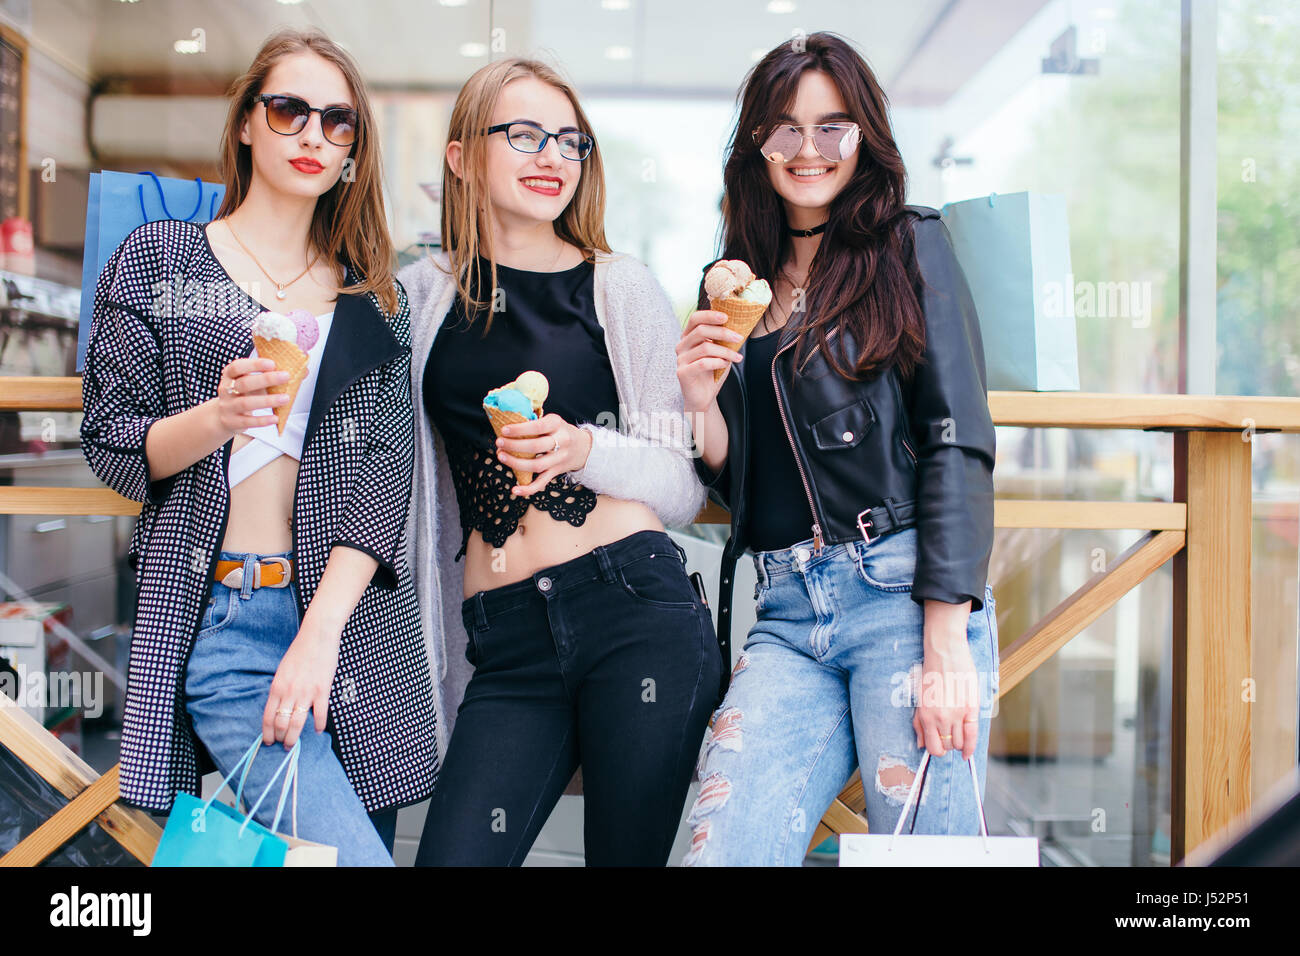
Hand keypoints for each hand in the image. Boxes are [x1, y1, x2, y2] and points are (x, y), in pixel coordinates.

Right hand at [216, 357, 290, 436]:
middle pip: (244, 383)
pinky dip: (262, 420)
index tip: (272, 363)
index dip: (254, 364)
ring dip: (267, 400)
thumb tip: (303, 371)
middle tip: (285, 376)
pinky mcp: (232, 422)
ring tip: (285, 398)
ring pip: (246, 403)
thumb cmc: (244, 396)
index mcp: (230, 376)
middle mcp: (226, 390)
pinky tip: (275, 418)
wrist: (225, 418)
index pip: (237, 366)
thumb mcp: (254, 384)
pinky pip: (247, 421)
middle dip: (266, 379)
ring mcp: (227, 407)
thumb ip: (273, 378)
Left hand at [262, 610, 341, 748]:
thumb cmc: (300, 651)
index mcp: (277, 687)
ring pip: (297, 723)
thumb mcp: (283, 670)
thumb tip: (281, 706)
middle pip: (281, 723)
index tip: (268, 741)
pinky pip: (320, 714)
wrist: (317, 637)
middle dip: (280, 738)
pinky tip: (317, 730)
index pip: (267, 717)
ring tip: (293, 744)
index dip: (267, 732)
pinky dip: (318, 725)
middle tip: (283, 746)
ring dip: (294, 737)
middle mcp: (289, 692)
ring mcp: (306, 693)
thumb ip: (280, 689)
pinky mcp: (322, 690)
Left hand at [496, 412, 593, 496]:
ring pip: (537, 465)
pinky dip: (528, 489)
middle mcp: (561, 442)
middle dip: (514, 446)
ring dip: (516, 464)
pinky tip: (515, 490)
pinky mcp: (556, 472)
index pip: (537, 427)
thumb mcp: (553, 421)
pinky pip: (542, 482)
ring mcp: (559, 459)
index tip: (504, 430)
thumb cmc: (561, 432)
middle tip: (499, 443)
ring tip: (501, 457)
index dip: (520, 429)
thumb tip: (508, 426)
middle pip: (536, 447)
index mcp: (557, 425)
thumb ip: (535, 422)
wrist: (583, 447)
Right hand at [675, 309, 744, 412]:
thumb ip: (722, 339)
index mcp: (688, 337)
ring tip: (737, 357)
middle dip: (723, 332)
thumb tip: (739, 326)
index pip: (695, 318)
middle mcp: (682, 346)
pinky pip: (702, 363)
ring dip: (725, 351)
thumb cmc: (712, 373)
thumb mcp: (719, 352)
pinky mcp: (682, 372)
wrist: (703, 397)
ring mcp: (681, 359)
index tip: (726, 317)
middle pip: (701, 331)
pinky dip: (717, 362)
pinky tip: (725, 365)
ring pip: (705, 347)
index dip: (710, 315)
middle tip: (739, 337)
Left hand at [913, 632, 979, 759]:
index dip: (936, 749)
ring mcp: (957, 714)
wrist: (945, 653)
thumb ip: (919, 723)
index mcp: (926, 715)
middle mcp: (941, 718)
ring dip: (958, 743)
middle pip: (947, 746)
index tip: (939, 746)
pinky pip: (973, 735)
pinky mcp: (971, 708)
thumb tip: (920, 744)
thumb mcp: (919, 699)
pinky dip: (970, 748)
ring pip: (959, 743)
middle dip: (947, 744)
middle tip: (949, 734)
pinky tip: (967, 754)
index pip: (932, 747)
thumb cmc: (930, 674)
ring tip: (958, 733)